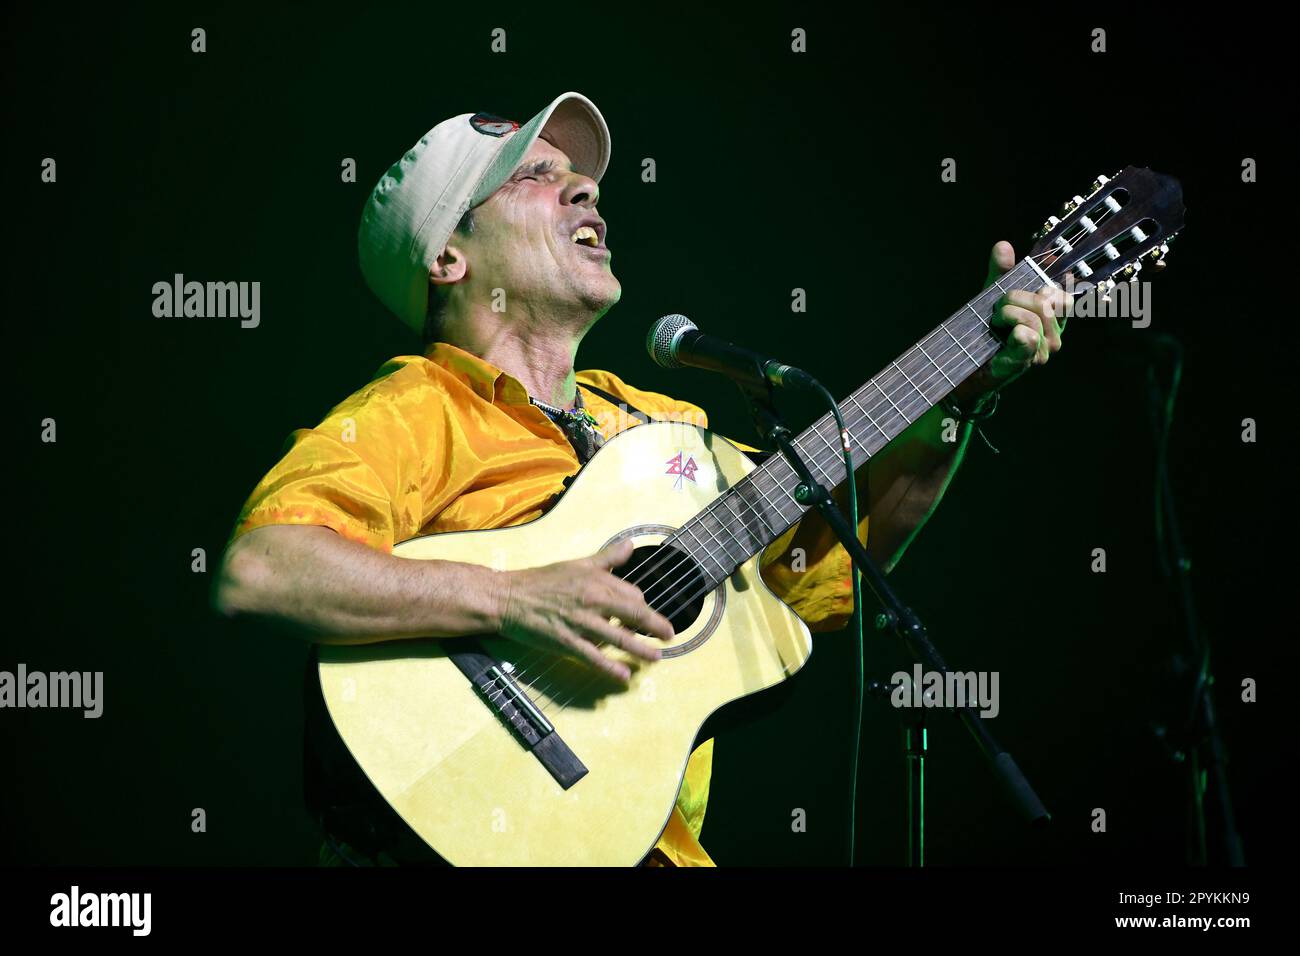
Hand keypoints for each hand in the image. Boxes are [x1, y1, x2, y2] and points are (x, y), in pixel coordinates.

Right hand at [494, 539, 673, 683]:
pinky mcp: (568, 643)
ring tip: (656, 658)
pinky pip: (595, 658)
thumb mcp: (578, 564)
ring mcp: (582, 623)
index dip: (642, 606)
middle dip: (655, 627)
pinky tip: (625, 676)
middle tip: (669, 636)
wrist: (509, 597)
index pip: (633, 595)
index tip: (646, 614)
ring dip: (642, 650)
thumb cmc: (543, 580)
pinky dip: (611, 668)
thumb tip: (629, 545)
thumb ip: (607, 558)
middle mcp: (594, 601)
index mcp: (598, 581)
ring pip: (620, 639)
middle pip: (635, 615)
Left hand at [953, 241, 1067, 402]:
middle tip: (998, 308)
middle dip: (1015, 297)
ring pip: (1034, 316)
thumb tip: (1003, 246)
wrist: (965, 359)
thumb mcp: (992, 295)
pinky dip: (1013, 330)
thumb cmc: (986, 329)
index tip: (1031, 284)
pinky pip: (1027, 336)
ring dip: (1008, 313)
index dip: (1049, 284)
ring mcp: (1042, 350)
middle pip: (1046, 301)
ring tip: (996, 322)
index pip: (1065, 295)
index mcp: (1052, 318)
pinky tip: (1004, 334)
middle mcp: (1054, 335)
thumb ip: (1000, 271)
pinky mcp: (1026, 360)